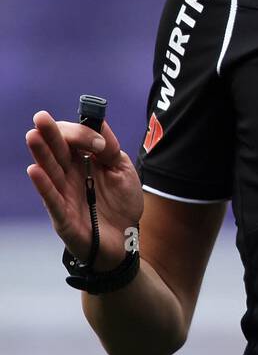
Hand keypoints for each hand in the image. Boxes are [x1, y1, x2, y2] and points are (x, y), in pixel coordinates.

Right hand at [25, 110, 143, 270]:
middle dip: (49, 134)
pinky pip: (52, 200)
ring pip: (50, 172)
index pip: (73, 139)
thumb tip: (97, 124)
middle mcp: (68, 175)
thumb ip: (109, 147)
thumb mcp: (122, 169)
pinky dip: (44, 186)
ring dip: (41, 154)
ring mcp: (64, 195)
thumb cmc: (122, 202)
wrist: (127, 237)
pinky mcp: (63, 217)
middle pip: (57, 151)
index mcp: (82, 160)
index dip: (83, 135)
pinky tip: (34, 170)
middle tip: (41, 117)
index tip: (98, 143)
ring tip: (33, 136)